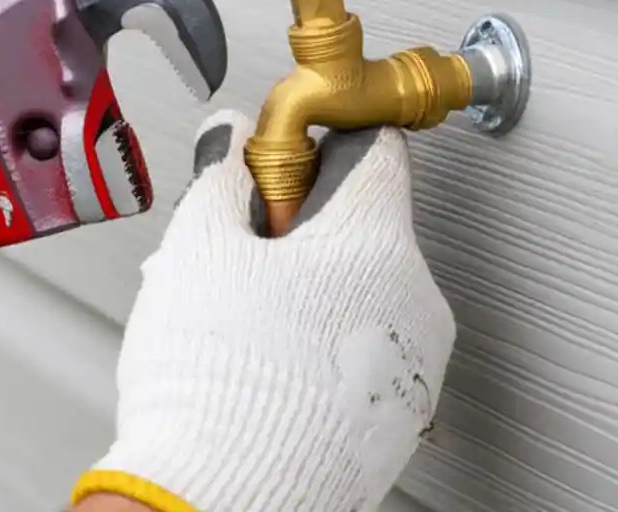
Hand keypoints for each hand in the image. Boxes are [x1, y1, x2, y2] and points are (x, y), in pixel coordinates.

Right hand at [71, 110, 456, 511]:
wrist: (223, 498)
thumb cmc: (216, 382)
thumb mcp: (200, 250)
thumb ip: (221, 179)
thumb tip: (228, 141)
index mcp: (377, 243)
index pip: (375, 152)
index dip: (318, 146)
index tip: (285, 161)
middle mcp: (417, 302)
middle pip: (366, 229)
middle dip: (304, 232)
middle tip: (245, 255)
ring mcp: (415, 367)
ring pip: (366, 296)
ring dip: (314, 293)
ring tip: (248, 322)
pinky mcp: (399, 419)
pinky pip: (366, 355)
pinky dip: (325, 347)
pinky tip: (270, 366)